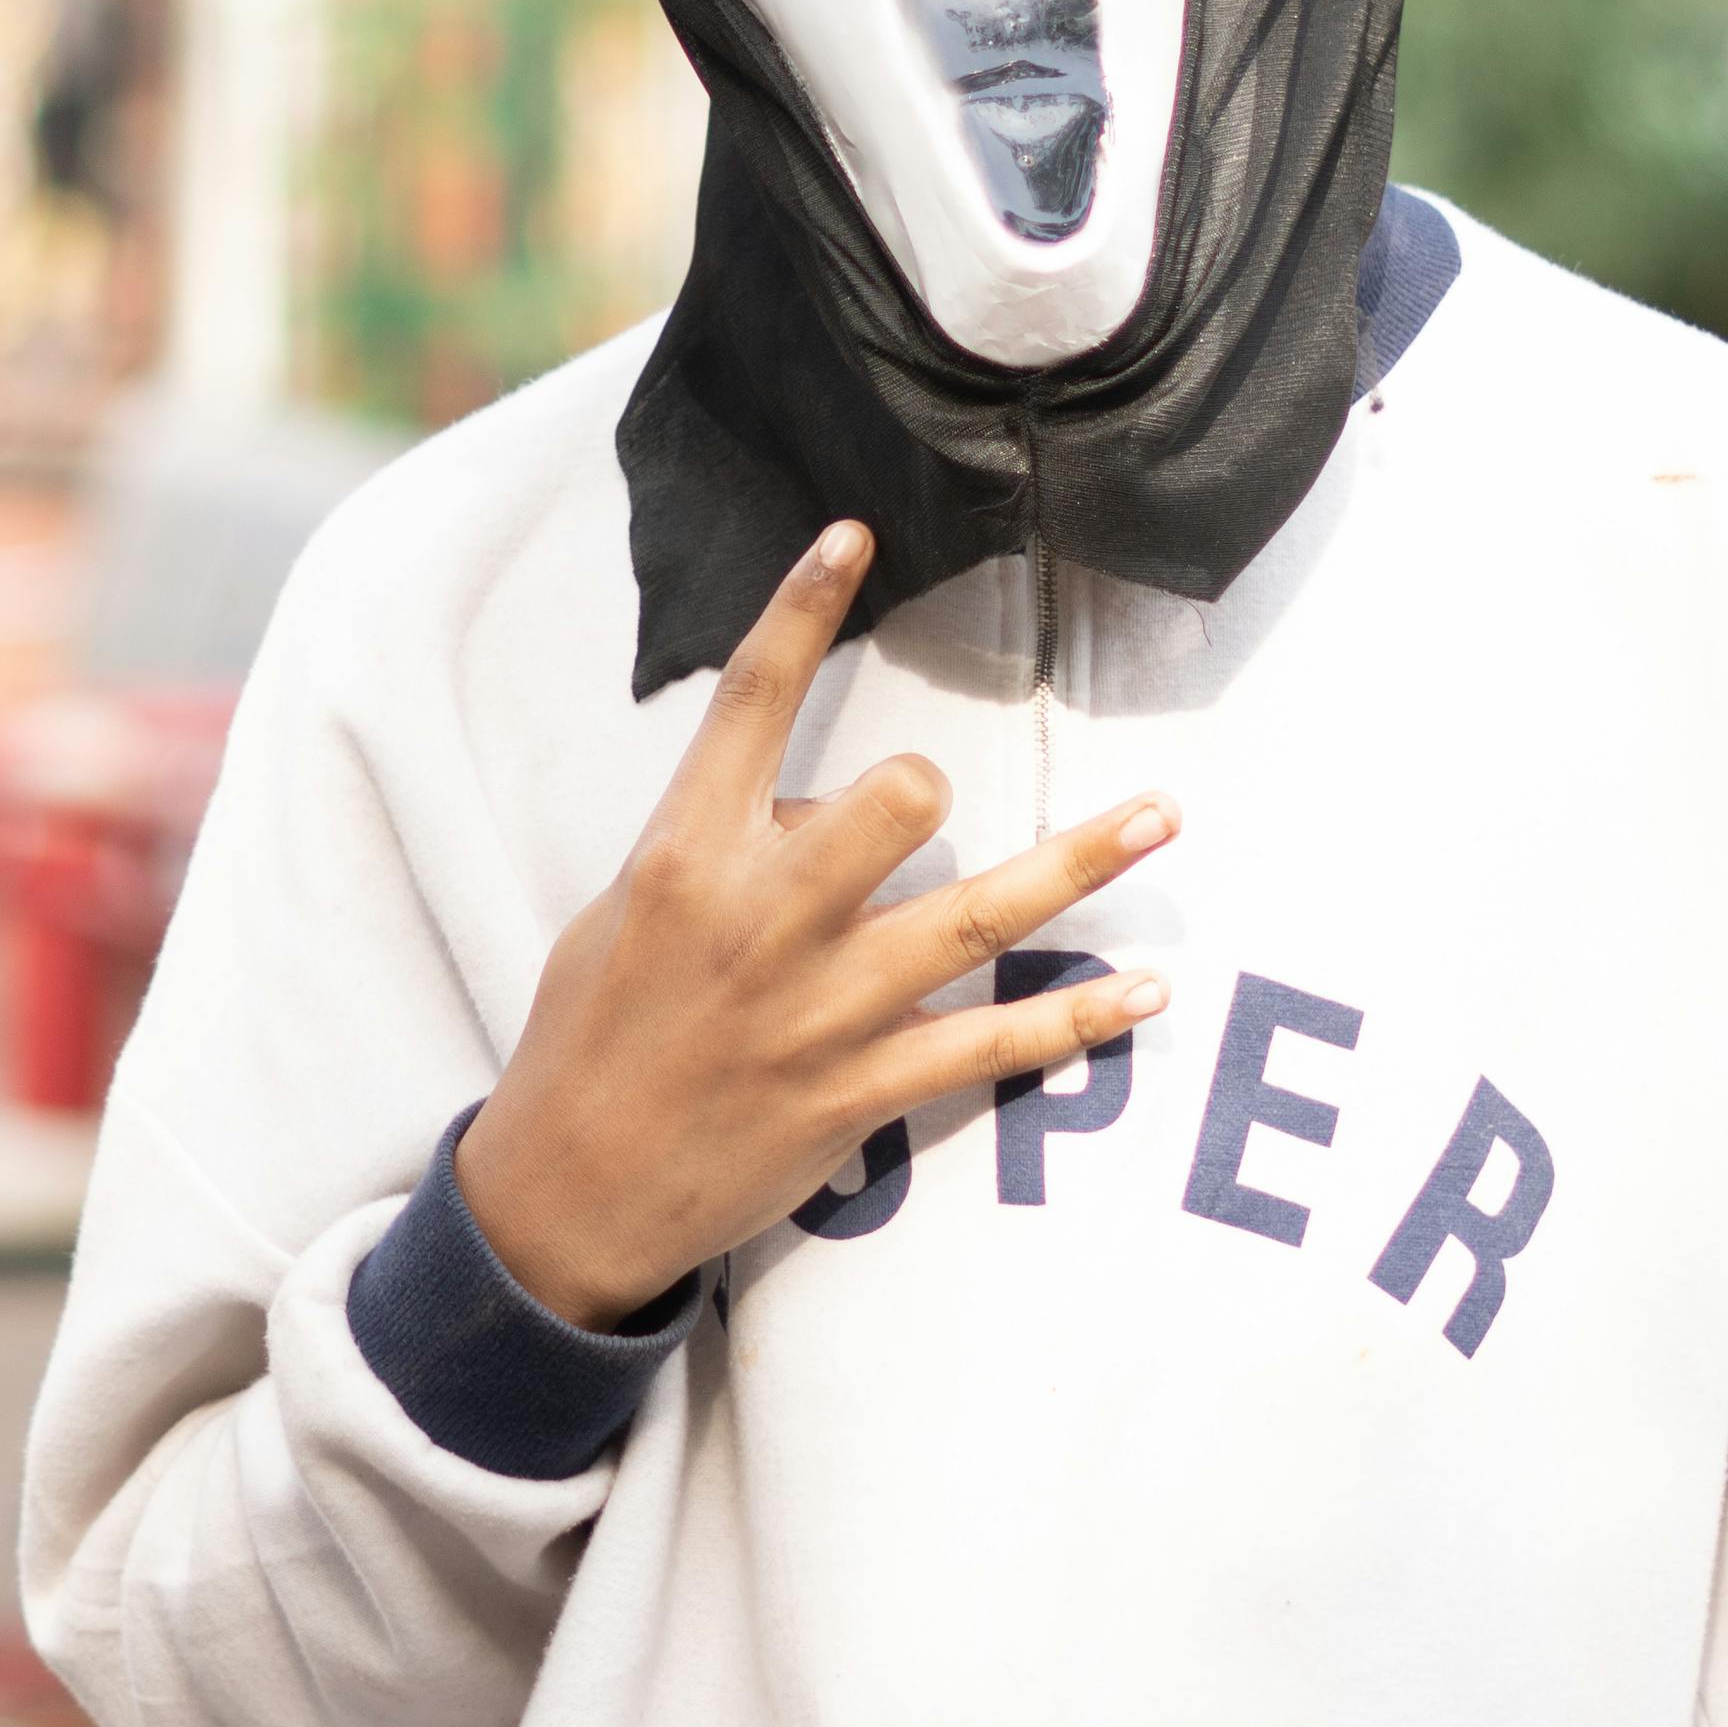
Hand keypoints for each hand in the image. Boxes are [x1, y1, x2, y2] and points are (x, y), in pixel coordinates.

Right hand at [452, 522, 1176, 1330]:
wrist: (566, 1191)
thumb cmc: (591, 1038)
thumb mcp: (622, 915)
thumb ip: (722, 848)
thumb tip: (822, 812)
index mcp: (683, 858)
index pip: (750, 707)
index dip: (801, 609)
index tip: (853, 535)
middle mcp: (759, 922)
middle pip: (893, 805)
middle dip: (923, 787)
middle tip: (925, 805)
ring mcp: (820, 1011)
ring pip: (977, 918)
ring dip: (1081, 862)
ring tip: (1161, 816)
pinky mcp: (862, 1092)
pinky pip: (996, 1045)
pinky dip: (1079, 1020)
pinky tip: (1146, 993)